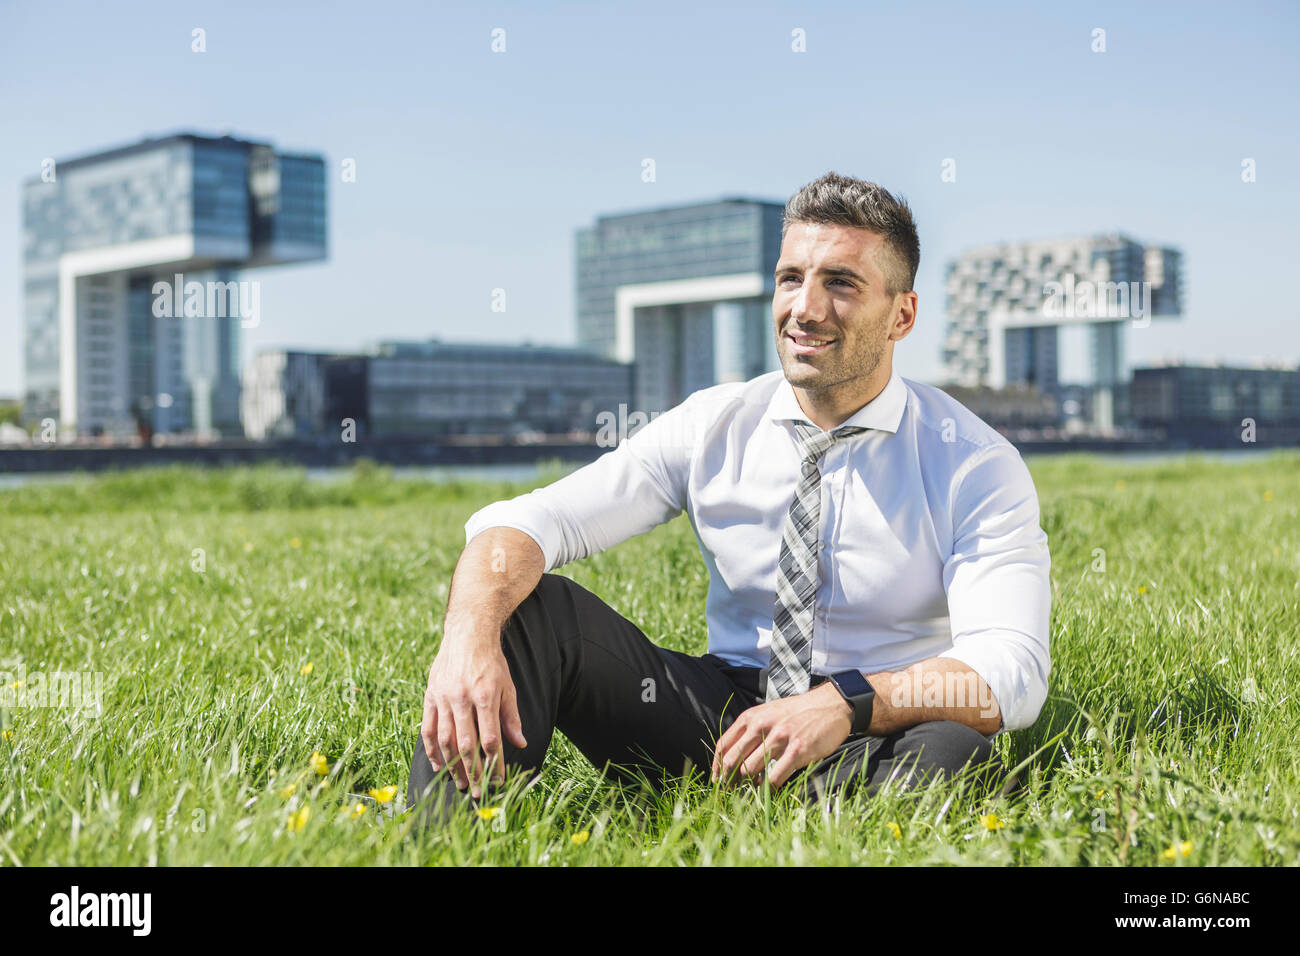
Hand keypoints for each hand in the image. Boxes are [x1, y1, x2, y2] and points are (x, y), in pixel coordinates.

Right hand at [421, 637, 526, 797]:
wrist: (467, 635)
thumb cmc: (491, 663)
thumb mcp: (507, 687)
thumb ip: (512, 717)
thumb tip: (521, 743)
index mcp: (484, 696)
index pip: (490, 739)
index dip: (494, 763)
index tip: (498, 779)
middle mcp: (461, 699)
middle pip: (466, 745)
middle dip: (473, 772)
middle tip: (478, 791)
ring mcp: (443, 698)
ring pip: (445, 740)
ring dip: (453, 766)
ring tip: (461, 784)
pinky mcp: (430, 697)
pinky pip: (427, 729)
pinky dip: (432, 750)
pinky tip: (438, 765)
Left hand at [710, 683, 852, 788]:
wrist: (830, 706)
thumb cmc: (797, 712)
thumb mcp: (768, 713)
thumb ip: (751, 730)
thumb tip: (733, 757)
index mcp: (751, 717)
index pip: (723, 745)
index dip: (716, 766)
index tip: (716, 779)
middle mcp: (762, 726)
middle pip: (733, 760)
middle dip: (727, 780)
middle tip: (729, 792)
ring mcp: (780, 738)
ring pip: (750, 770)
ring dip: (747, 786)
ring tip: (750, 792)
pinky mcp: (797, 751)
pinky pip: (774, 777)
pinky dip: (769, 788)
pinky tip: (769, 789)